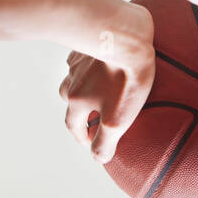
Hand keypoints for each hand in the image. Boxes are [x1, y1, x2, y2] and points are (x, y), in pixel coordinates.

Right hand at [58, 5, 154, 161]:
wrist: (128, 38)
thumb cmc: (126, 79)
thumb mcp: (118, 119)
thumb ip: (105, 143)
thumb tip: (97, 159)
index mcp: (77, 101)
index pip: (74, 127)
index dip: (83, 137)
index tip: (92, 141)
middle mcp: (72, 81)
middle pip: (69, 102)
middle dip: (80, 113)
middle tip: (94, 117)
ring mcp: (78, 62)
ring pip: (74, 79)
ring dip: (81, 88)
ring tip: (97, 90)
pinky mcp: (86, 45)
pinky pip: (82, 60)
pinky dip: (87, 67)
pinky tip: (100, 64)